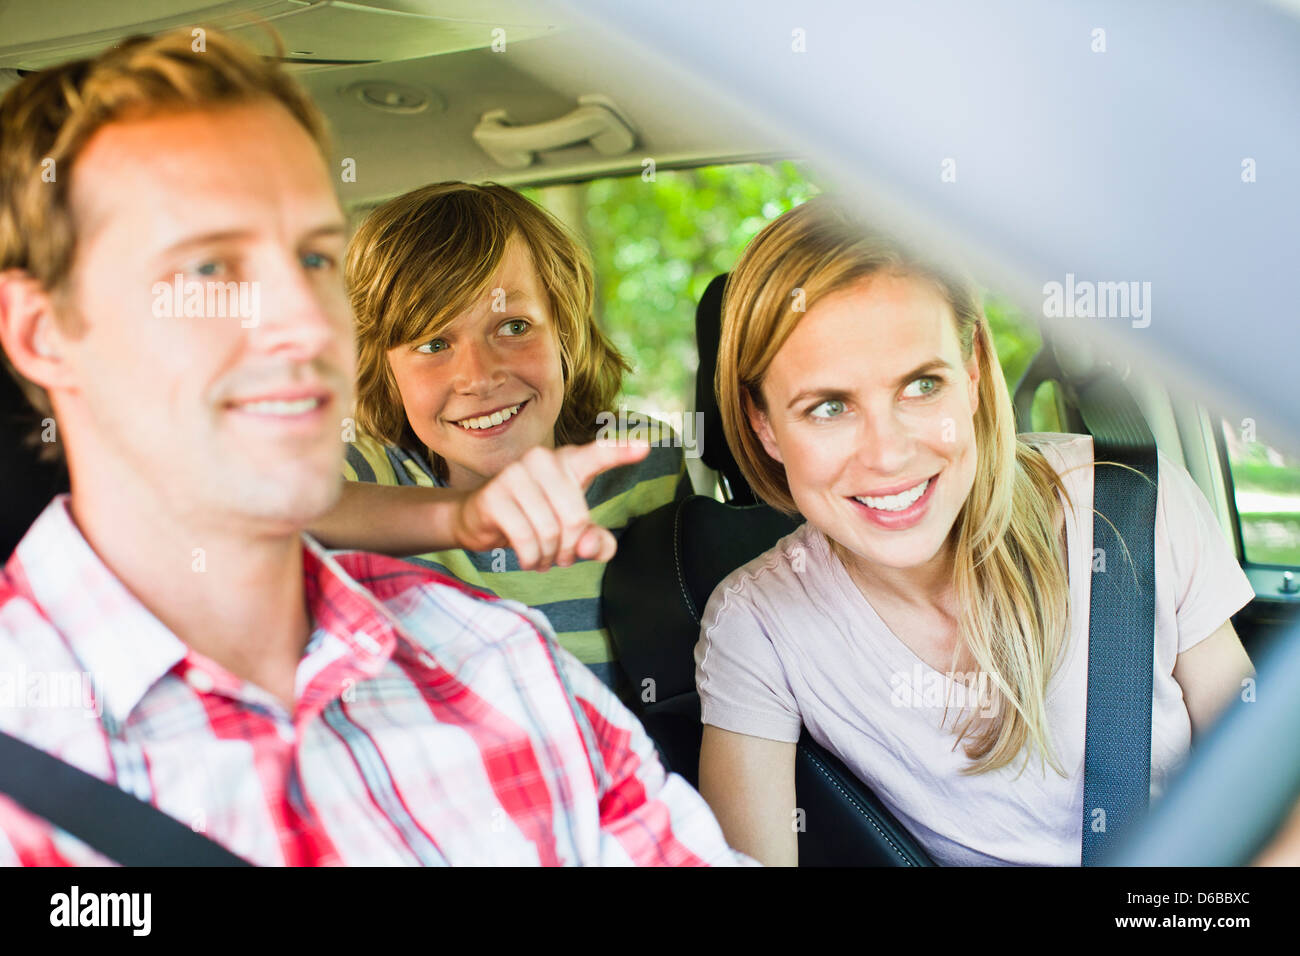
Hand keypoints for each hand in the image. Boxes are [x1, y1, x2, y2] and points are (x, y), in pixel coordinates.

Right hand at [452, 439, 650, 570]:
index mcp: (568, 462)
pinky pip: (526, 539)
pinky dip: (530, 558)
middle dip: (570, 548)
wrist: (479, 517)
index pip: (598, 454)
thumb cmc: (533, 517)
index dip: (621, 452)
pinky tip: (528, 558)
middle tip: (561, 556)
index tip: (646, 446)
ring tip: (542, 557)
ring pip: (549, 532)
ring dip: (548, 557)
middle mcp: (542, 460)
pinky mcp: (495, 495)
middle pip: (575, 519)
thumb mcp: (571, 530)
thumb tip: (592, 546)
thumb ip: (595, 540)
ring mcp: (515, 474)